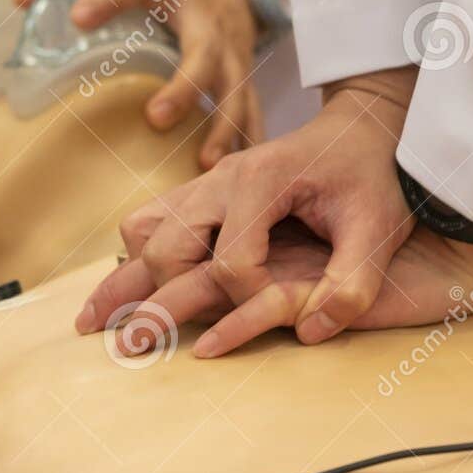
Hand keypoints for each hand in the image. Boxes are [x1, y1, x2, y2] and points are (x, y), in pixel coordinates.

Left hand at [21, 0, 262, 167]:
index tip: (78, 17)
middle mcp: (209, 27)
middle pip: (202, 55)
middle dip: (184, 88)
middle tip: (156, 119)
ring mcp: (235, 57)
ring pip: (238, 92)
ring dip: (225, 129)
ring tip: (206, 164)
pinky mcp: (248, 83)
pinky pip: (255, 115)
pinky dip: (251, 144)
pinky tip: (241, 177)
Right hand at [78, 67, 472, 352]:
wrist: (364, 129)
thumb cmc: (373, 179)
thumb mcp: (379, 229)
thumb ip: (355, 282)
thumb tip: (310, 332)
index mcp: (264, 182)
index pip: (232, 262)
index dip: (249, 299)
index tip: (281, 308)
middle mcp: (223, 179)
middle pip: (168, 246)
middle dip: (158, 296)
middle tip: (132, 344)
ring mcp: (207, 183)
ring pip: (144, 228)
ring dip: (127, 275)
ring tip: (93, 322)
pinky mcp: (204, 191)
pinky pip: (152, 218)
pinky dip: (136, 254)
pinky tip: (127, 287)